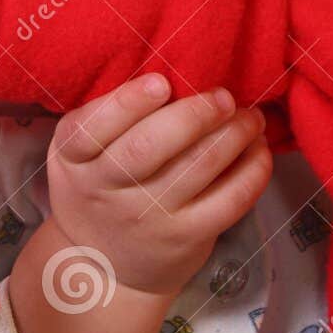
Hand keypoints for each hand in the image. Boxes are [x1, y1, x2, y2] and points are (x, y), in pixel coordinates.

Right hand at [42, 72, 272, 299]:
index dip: (127, 103)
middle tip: (224, 96)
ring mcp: (147, 217)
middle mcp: (105, 189)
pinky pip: (228, 202)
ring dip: (233, 135)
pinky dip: (252, 171)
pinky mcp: (186, 238)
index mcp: (73, 157)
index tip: (162, 82)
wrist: (102, 265)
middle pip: (147, 148)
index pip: (92, 129)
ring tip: (250, 116)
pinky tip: (259, 149)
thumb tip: (169, 67)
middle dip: (193, 116)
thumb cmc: (96, 188)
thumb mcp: (78, 155)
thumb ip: (107, 118)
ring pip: (196, 170)